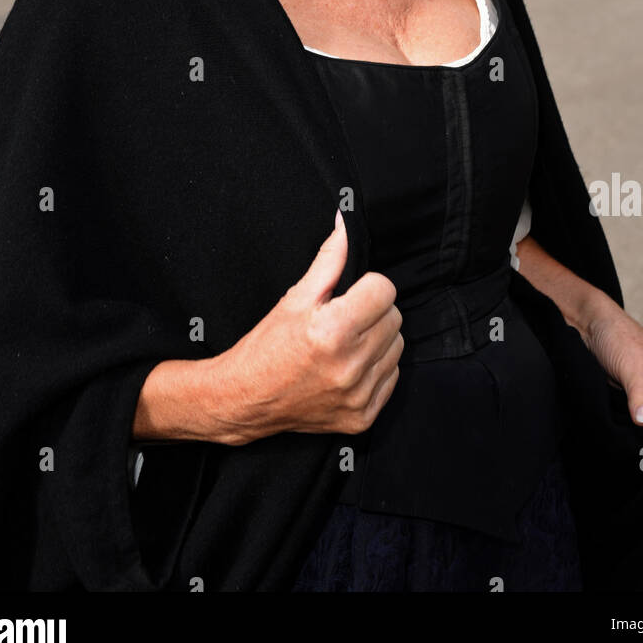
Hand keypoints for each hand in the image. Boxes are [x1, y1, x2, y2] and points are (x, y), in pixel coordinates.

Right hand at [210, 211, 402, 445]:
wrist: (245, 399)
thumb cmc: (267, 346)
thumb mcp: (295, 297)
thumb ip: (329, 260)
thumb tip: (346, 224)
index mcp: (333, 331)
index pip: (385, 289)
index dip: (367, 286)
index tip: (350, 294)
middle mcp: (349, 366)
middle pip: (394, 317)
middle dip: (372, 311)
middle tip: (344, 318)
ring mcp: (358, 395)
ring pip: (396, 347)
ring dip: (377, 340)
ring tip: (345, 343)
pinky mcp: (362, 418)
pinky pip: (391, 378)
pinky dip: (376, 369)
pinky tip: (348, 367)